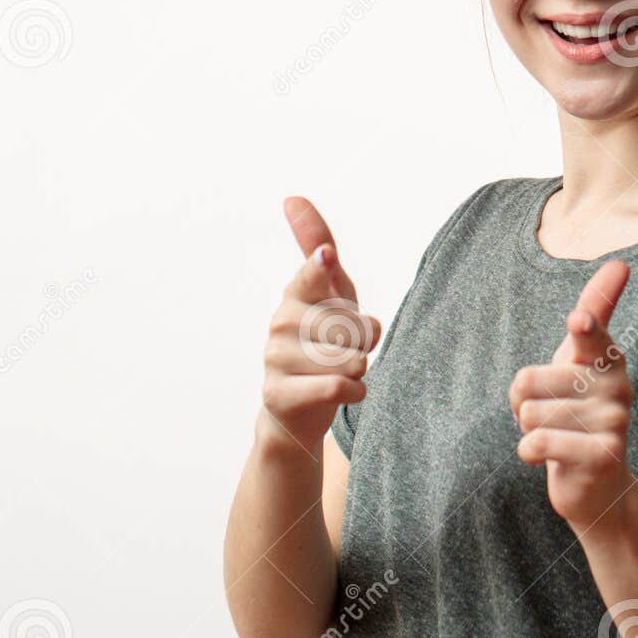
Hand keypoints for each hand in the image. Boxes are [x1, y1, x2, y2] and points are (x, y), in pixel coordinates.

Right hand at [259, 196, 382, 453]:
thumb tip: (308, 225)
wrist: (298, 411)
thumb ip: (330, 268)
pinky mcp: (278, 393)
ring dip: (357, 371)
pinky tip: (343, 392)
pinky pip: (337, 386)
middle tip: (343, 352)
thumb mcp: (333, 303)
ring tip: (337, 372)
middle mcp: (281, 321)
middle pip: (354, 326)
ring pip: (350, 358)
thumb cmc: (323, 348)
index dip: (322, 264)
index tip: (328, 255)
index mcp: (297, 295)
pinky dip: (354, 392)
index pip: (313, 273)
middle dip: (363, 345)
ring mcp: (275, 357)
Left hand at [509, 260, 635, 531]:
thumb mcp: (578, 359)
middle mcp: (617, 386)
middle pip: (528, 380)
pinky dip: (530, 451)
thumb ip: (595, 312)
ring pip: (530, 415)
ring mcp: (614, 421)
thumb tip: (622, 263)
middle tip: (547, 414)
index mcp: (607, 357)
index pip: (591, 334)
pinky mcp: (603, 456)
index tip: (577, 322)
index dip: (583, 328)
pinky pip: (538, 443)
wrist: (595, 483)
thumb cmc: (578, 409)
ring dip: (527, 429)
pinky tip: (549, 456)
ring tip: (553, 435)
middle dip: (521, 403)